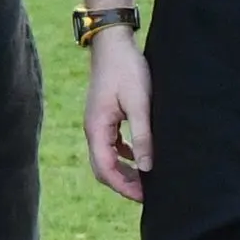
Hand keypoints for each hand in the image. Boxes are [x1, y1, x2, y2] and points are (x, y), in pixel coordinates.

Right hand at [82, 29, 152, 202]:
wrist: (113, 43)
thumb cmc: (127, 69)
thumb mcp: (139, 103)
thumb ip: (142, 136)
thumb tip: (146, 167)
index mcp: (97, 128)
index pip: (105, 169)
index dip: (124, 187)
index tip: (145, 196)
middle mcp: (92, 129)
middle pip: (102, 168)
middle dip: (123, 184)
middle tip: (147, 194)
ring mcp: (96, 123)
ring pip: (106, 158)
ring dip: (123, 171)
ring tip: (145, 180)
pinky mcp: (104, 116)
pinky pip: (110, 145)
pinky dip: (123, 156)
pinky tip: (138, 157)